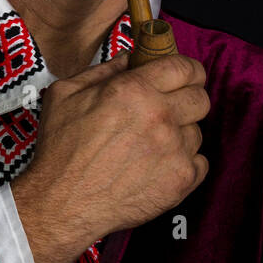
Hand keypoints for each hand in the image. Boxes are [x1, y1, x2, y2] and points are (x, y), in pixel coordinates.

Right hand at [10, 51, 209, 262]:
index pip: (184, 67)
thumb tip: (131, 58)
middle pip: (201, 98)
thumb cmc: (60, 150)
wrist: (62, 203)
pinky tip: (160, 167)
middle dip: (188, 99)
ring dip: (180, 135)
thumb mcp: (65, 94)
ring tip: (152, 147)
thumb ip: (103, 70)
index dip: (188, 70)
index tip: (184, 76)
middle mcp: (160, 116)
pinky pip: (200, 163)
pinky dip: (184, 164)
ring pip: (197, 132)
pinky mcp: (181, 180)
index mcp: (134, 90)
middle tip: (171, 109)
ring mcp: (174, 150)